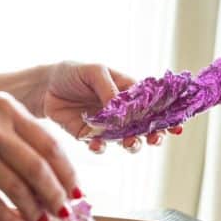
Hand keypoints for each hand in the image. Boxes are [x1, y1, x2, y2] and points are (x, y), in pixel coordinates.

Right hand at [0, 90, 80, 220]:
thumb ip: (13, 134)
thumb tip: (47, 175)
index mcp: (5, 108)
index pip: (49, 144)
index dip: (68, 173)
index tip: (77, 193)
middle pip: (37, 168)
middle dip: (56, 196)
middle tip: (63, 214)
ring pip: (16, 188)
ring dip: (34, 211)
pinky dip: (9, 219)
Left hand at [21, 62, 180, 152]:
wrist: (44, 86)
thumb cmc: (73, 73)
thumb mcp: (94, 72)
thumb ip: (110, 89)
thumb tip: (123, 110)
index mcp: (128, 92)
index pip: (153, 105)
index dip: (166, 116)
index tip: (175, 126)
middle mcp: (121, 112)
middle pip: (144, 127)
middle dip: (153, 134)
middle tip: (154, 139)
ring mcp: (106, 125)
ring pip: (125, 139)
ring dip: (131, 143)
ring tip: (130, 143)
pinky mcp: (88, 136)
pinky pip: (99, 146)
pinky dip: (100, 147)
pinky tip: (97, 145)